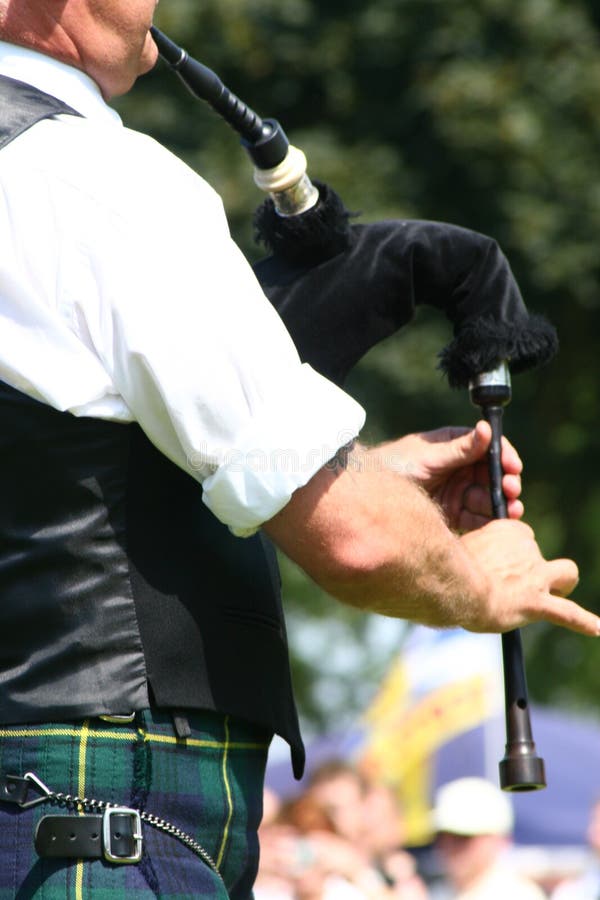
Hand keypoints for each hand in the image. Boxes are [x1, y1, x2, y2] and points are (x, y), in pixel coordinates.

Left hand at [370, 420, 522, 530]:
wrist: (366, 498)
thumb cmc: (393, 466)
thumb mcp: (427, 457)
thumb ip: (459, 449)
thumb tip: (486, 429)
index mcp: (453, 446)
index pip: (486, 448)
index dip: (503, 456)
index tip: (513, 466)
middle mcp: (458, 468)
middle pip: (490, 475)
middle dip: (504, 483)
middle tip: (512, 491)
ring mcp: (455, 491)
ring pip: (486, 498)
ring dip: (500, 504)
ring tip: (511, 511)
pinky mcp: (451, 514)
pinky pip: (474, 518)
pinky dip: (487, 522)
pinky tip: (498, 526)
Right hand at [459, 519, 598, 635]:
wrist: (453, 585)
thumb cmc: (445, 568)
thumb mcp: (452, 550)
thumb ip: (465, 554)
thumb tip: (456, 564)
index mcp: (507, 531)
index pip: (521, 538)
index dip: (509, 554)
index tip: (493, 565)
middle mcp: (526, 548)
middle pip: (539, 555)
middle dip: (530, 568)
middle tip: (507, 583)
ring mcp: (535, 575)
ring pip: (566, 573)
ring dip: (562, 583)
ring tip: (553, 594)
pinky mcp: (537, 602)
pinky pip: (568, 614)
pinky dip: (584, 622)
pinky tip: (598, 629)